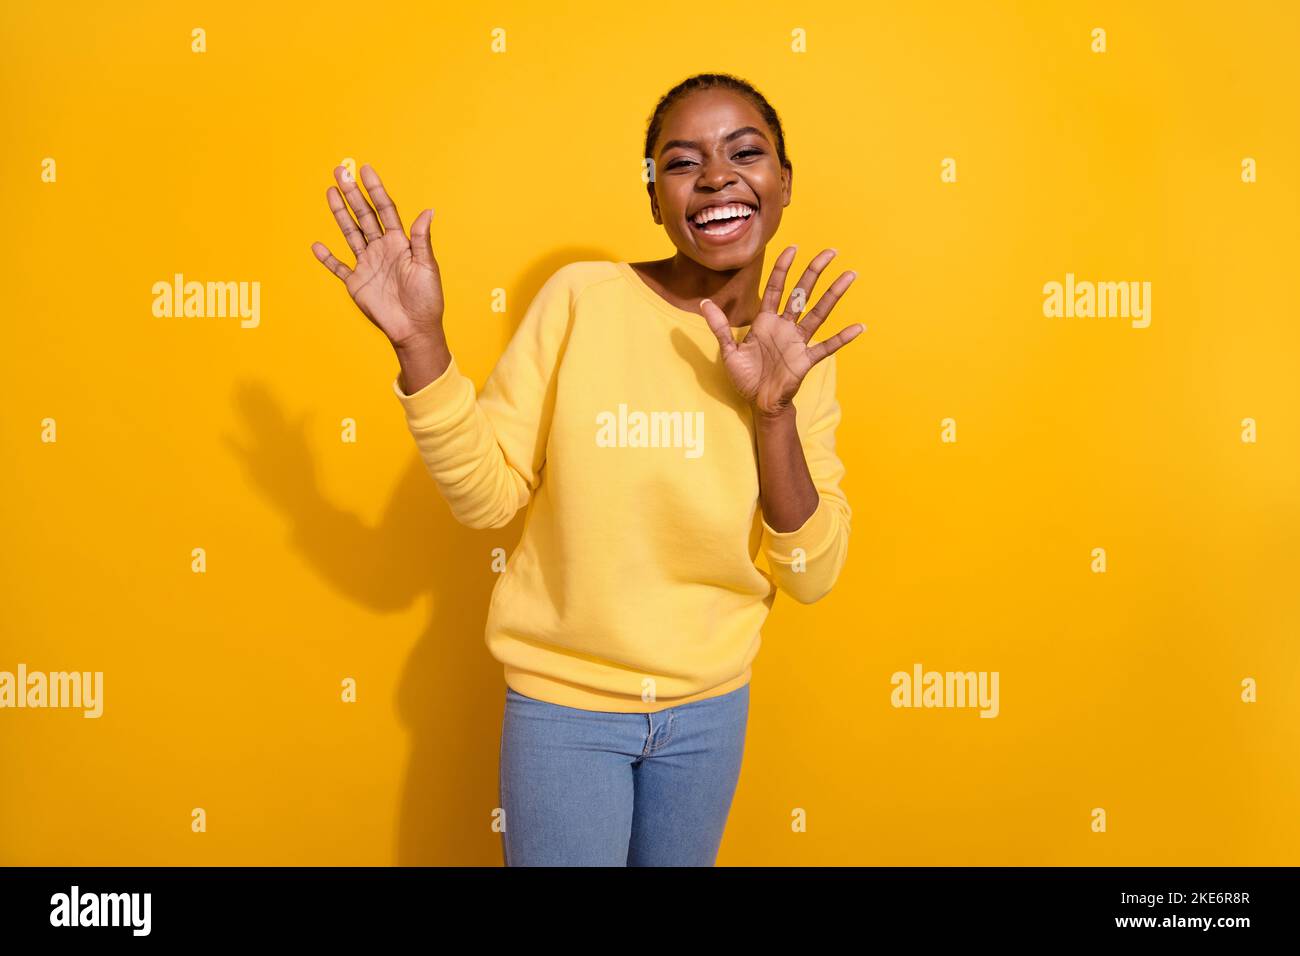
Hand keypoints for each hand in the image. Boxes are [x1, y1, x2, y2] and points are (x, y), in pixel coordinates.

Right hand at [311, 164, 444, 350]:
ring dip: (340, 213)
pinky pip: (338, 267)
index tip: (365, 170)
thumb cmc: (426, 299)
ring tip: (330, 191)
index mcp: (400, 243)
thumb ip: (422, 239)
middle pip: (364, 216)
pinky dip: (327, 258)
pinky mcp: (356, 282)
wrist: (414, 328)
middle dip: (352, 193)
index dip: (375, 189)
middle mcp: (382, 249)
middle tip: (340, 171)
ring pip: (350, 233)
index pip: (385, 210)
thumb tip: (428, 211)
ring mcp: (367, 264)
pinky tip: (317, 246)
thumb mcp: (426, 266)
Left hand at [700, 246, 862, 417]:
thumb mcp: (728, 351)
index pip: (776, 288)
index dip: (783, 268)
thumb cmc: (746, 376)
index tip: (793, 248)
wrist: (758, 402)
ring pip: (818, 313)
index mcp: (766, 321)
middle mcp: (785, 326)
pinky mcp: (806, 360)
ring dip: (833, 295)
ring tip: (849, 275)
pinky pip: (826, 347)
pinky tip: (858, 327)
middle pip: (802, 293)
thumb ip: (719, 327)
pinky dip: (842, 338)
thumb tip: (704, 303)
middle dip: (814, 272)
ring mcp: (798, 342)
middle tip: (830, 252)